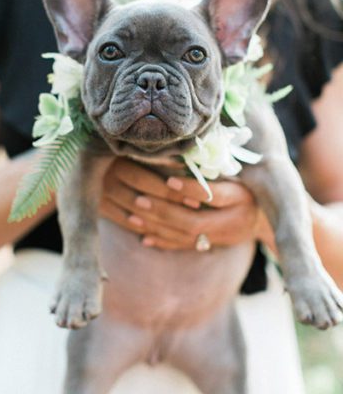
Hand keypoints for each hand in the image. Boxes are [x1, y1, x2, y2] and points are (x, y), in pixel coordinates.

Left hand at [99, 158, 270, 249]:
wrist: (264, 217)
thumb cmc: (245, 184)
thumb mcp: (235, 172)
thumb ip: (213, 166)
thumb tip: (180, 151)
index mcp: (240, 197)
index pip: (215, 196)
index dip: (191, 190)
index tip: (168, 181)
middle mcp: (233, 221)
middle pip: (195, 221)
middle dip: (164, 212)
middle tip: (139, 200)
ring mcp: (222, 237)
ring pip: (186, 237)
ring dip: (158, 227)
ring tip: (133, 216)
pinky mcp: (212, 246)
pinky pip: (184, 247)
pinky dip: (163, 242)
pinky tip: (143, 237)